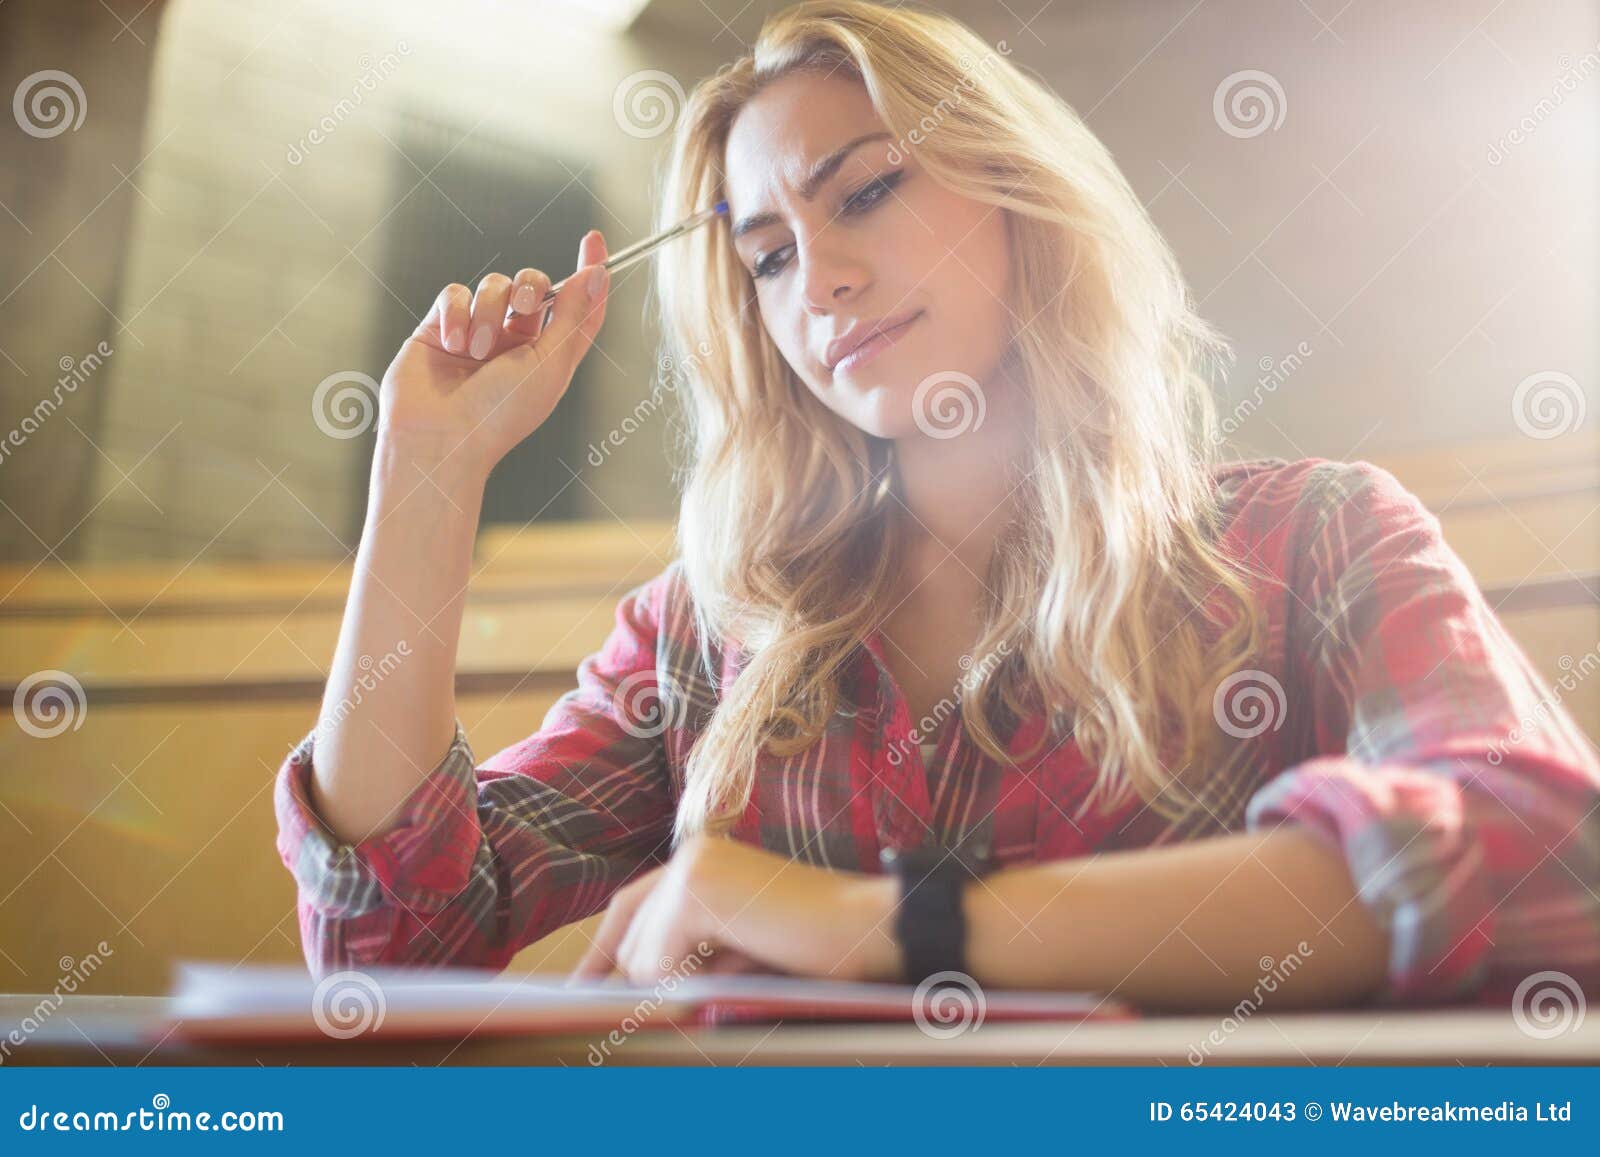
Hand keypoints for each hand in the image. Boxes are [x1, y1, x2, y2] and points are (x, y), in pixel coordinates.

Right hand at [376, 230, 610, 477]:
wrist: (439, 438)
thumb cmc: (499, 414)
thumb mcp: (549, 364)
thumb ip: (573, 315)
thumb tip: (598, 274)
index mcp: (549, 355)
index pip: (576, 305)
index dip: (588, 272)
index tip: (594, 239)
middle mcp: (515, 342)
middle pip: (533, 285)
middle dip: (530, 287)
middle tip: (523, 308)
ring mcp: (477, 333)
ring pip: (492, 286)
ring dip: (486, 312)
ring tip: (474, 350)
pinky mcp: (439, 328)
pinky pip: (453, 293)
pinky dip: (455, 313)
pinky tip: (451, 343)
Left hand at [568, 834, 902, 985]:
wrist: (866, 928)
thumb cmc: (814, 944)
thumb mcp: (736, 947)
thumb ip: (688, 952)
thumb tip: (633, 983)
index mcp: (701, 859)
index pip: (630, 906)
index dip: (605, 951)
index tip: (581, 987)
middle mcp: (690, 854)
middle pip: (631, 938)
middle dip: (653, 978)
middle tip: (706, 983)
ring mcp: (691, 869)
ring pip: (641, 956)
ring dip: (682, 980)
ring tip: (749, 959)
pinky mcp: (695, 892)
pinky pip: (658, 963)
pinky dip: (691, 980)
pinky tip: (742, 958)